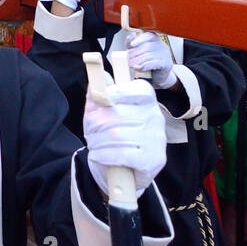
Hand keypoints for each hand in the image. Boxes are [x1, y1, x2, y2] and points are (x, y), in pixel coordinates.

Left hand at [84, 74, 165, 195]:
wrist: (122, 169)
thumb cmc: (109, 133)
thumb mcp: (100, 110)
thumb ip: (99, 93)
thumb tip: (101, 76)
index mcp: (146, 100)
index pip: (136, 89)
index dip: (114, 94)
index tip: (100, 101)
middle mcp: (156, 117)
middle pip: (119, 115)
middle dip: (96, 124)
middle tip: (89, 132)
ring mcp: (157, 139)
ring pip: (118, 135)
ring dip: (97, 142)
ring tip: (93, 144)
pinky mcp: (153, 159)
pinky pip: (122, 155)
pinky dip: (104, 155)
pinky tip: (99, 155)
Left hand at [126, 31, 175, 88]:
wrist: (156, 76)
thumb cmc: (146, 62)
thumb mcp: (137, 52)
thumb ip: (132, 44)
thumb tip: (130, 36)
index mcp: (155, 40)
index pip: (149, 36)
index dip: (140, 39)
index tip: (132, 44)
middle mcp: (162, 46)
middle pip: (148, 46)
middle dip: (136, 53)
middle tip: (128, 58)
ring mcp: (166, 55)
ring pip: (150, 55)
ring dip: (138, 60)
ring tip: (131, 65)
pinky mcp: (167, 64)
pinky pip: (155, 63)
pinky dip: (145, 66)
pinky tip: (139, 68)